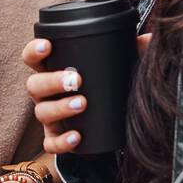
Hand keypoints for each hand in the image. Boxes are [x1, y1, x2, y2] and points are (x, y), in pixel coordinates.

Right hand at [22, 33, 151, 153]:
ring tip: (82, 104)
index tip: (47, 45)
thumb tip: (150, 39)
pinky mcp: (55, 140)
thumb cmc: (103, 89)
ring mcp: (48, 117)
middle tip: (75, 79)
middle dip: (52, 80)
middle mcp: (45, 93)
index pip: (33, 58)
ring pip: (42, 112)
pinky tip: (77, 136)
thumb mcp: (115, 69)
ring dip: (60, 108)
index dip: (34, 50)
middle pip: (34, 84)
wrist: (106, 127)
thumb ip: (130, 52)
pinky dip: (62, 141)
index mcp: (53, 70)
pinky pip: (50, 143)